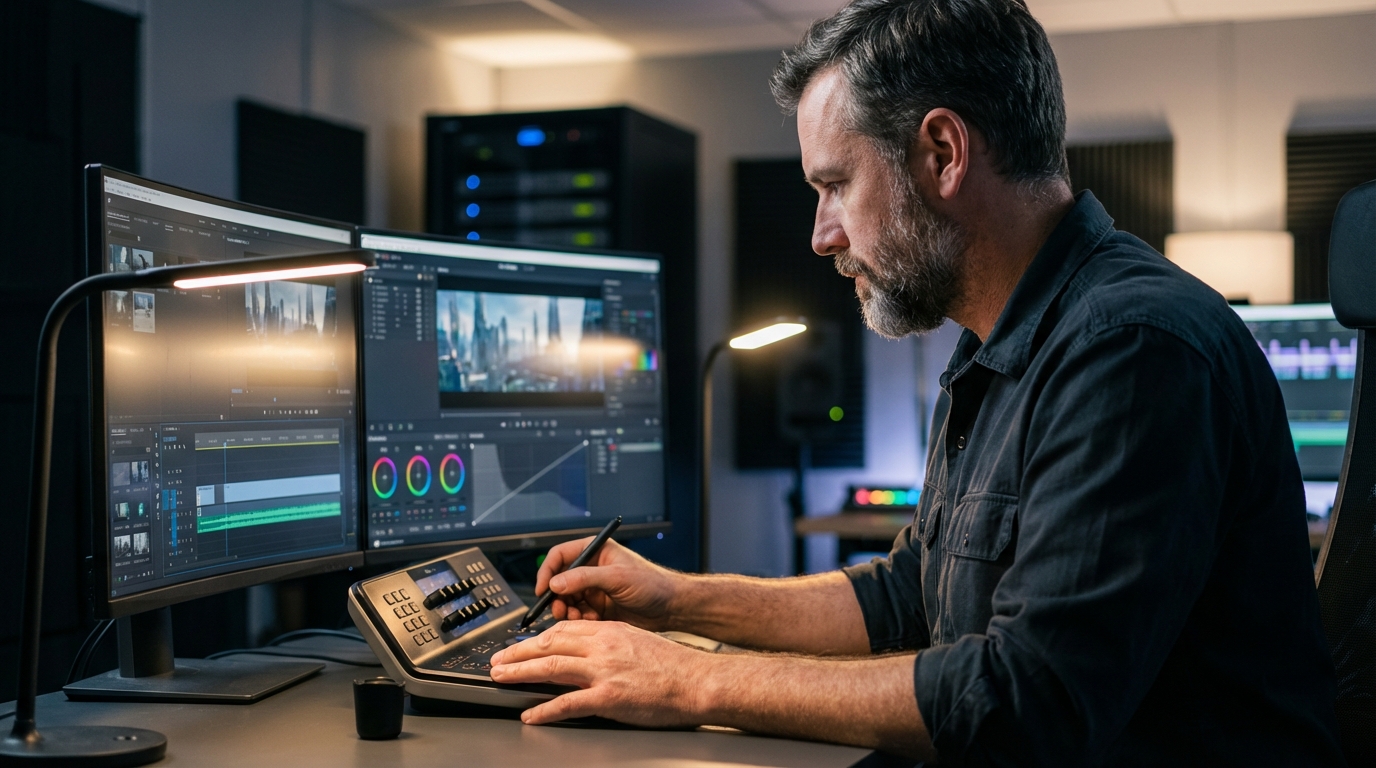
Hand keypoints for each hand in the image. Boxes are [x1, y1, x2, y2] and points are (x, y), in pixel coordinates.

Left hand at [490, 620, 706, 725]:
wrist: (697, 680)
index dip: (535, 638)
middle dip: (517, 653)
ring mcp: (604, 672)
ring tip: (501, 679)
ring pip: (551, 668)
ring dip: (520, 673)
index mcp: (609, 630)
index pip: (562, 629)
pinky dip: (544, 710)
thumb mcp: (637, 641)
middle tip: (498, 661)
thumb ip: (609, 643)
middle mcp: (603, 646)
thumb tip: (586, 652)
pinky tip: (530, 714)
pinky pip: (568, 704)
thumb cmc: (674, 665)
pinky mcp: (608, 698)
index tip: (520, 645)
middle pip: (549, 645)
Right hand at [535, 538, 680, 629]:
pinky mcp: (598, 609)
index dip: (548, 571)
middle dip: (557, 597)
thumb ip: (585, 578)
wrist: (671, 608)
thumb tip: (556, 582)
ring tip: (577, 618)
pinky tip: (591, 622)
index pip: (560, 556)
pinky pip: (578, 615)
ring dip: (567, 611)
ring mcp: (594, 590)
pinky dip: (579, 621)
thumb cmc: (652, 583)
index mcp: (595, 551)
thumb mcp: (617, 577)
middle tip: (559, 610)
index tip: (543, 589)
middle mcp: (591, 569)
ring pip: (566, 601)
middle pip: (559, 581)